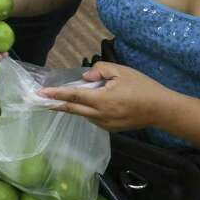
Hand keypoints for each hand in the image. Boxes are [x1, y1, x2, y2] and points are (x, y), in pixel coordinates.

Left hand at [38, 62, 177, 130]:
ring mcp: (105, 124)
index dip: (55, 94)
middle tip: (38, 100)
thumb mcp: (122, 71)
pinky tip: (91, 102)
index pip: (73, 96)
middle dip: (54, 104)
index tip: (40, 93)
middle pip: (72, 109)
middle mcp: (100, 115)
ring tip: (66, 96)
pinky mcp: (111, 129)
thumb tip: (86, 77)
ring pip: (83, 114)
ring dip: (73, 106)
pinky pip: (93, 118)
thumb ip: (100, 70)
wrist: (162, 110)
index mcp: (101, 100)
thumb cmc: (143, 88)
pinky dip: (87, 110)